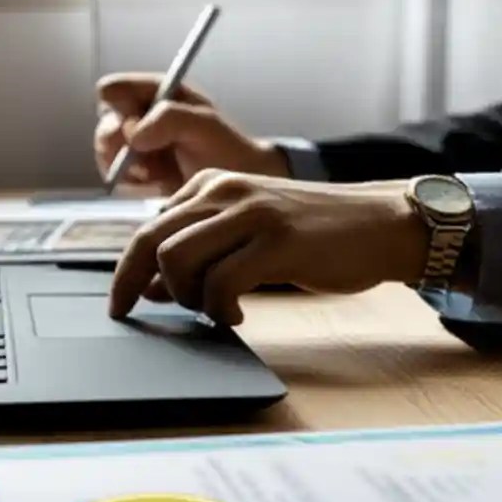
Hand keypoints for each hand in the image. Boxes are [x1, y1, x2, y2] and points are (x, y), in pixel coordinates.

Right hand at [93, 72, 291, 194]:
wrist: (237, 186)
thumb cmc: (226, 148)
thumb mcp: (205, 125)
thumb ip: (169, 119)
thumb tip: (133, 135)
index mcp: (156, 94)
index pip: (114, 90)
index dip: (117, 107)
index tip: (132, 126)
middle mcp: (141, 116)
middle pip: (105, 124)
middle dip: (119, 143)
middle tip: (141, 155)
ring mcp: (136, 147)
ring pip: (106, 154)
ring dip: (127, 166)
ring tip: (157, 172)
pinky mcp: (136, 174)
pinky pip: (117, 179)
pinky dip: (133, 184)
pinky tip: (157, 184)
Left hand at [108, 170, 429, 324]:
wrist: (380, 223)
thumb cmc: (312, 234)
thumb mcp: (246, 233)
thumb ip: (201, 252)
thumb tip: (150, 288)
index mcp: (212, 184)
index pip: (148, 227)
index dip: (126, 269)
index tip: (120, 301)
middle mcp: (224, 191)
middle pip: (150, 240)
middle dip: (131, 283)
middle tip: (131, 314)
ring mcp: (251, 213)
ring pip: (178, 260)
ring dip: (185, 297)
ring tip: (210, 310)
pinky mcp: (277, 241)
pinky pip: (221, 283)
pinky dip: (219, 309)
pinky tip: (236, 316)